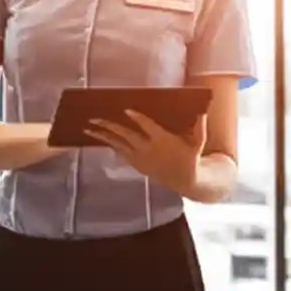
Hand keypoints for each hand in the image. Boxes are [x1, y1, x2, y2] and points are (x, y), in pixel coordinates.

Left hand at [84, 110, 204, 195]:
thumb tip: (203, 111)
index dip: (138, 118)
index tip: (127, 110)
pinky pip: (120, 153)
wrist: (184, 180)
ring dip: (102, 136)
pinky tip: (100, 138)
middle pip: (125, 135)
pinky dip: (110, 145)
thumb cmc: (191, 157)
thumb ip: (200, 127)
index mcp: (163, 140)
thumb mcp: (198, 143)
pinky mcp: (137, 164)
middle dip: (108, 126)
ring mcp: (140, 158)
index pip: (148, 127)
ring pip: (118, 144)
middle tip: (94, 118)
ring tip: (87, 128)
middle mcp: (148, 149)